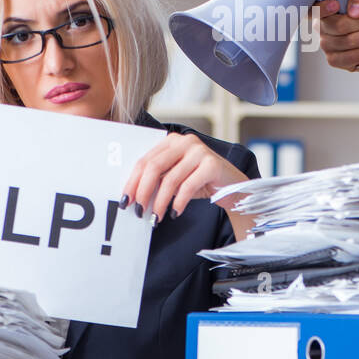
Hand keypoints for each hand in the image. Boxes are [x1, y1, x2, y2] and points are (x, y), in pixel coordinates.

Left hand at [122, 133, 249, 221]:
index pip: (145, 160)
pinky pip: (188, 186)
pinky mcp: (211, 164)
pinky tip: (175, 212)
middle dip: (143, 191)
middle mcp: (184, 141)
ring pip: (170, 179)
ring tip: (157, 217)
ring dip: (160, 202)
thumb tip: (134, 196)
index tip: (126, 200)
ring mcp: (199, 151)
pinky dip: (179, 202)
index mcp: (171, 141)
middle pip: (154, 167)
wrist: (232, 186)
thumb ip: (158, 180)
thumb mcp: (175, 178)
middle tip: (139, 210)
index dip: (132, 181)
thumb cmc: (200, 182)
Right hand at [315, 0, 358, 72]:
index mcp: (327, 7)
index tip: (336, 5)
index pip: (313, 9)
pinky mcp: (336, 60)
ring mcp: (327, 45)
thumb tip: (353, 12)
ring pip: (348, 42)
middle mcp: (322, 26)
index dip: (322, 8)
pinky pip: (352, 57)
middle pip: (339, 26)